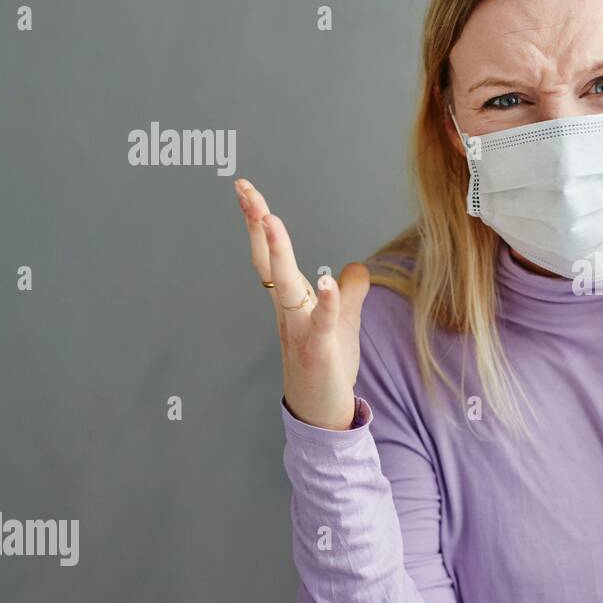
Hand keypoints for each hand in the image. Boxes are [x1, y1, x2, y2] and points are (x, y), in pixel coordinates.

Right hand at [234, 178, 369, 430]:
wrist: (321, 412)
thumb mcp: (343, 322)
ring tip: (270, 220)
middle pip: (268, 261)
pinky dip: (326, 301)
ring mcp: (300, 329)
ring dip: (278, 253)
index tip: (247, 191)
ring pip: (285, 286)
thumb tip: (356, 267)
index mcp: (292, 300)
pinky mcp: (319, 348)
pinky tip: (328, 281)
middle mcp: (289, 310)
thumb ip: (349, 292)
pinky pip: (322, 321)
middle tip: (245, 191)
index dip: (258, 223)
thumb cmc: (328, 366)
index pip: (271, 255)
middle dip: (256, 225)